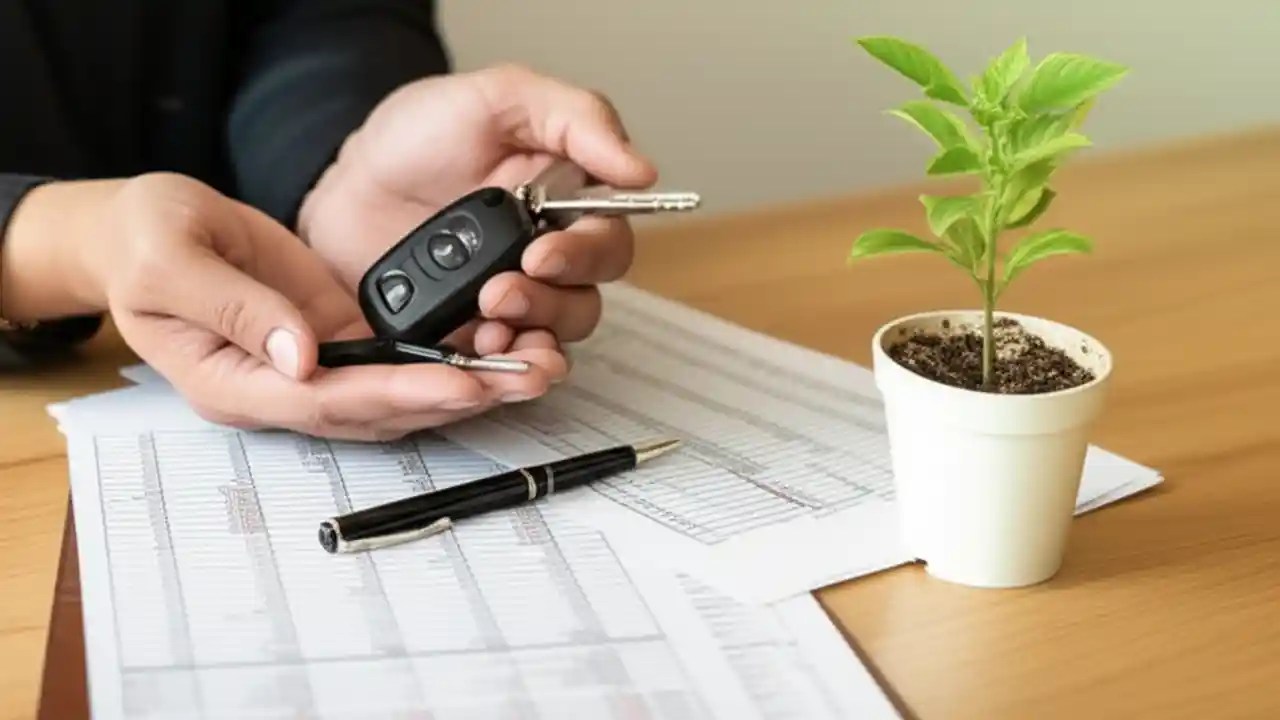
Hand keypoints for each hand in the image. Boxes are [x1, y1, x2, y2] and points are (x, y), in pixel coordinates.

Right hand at [1, 173, 565, 439]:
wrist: (148, 225)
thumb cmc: (145, 241)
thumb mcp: (172, 261)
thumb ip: (236, 309)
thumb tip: (303, 356)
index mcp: (234, 385)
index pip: (327, 402)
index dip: (396, 394)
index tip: (458, 381)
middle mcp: (282, 389)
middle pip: (377, 410)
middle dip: (452, 398)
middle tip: (520, 381)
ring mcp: (314, 366)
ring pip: (398, 391)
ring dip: (463, 384)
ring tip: (530, 368)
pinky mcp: (337, 335)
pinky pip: (399, 356)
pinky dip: (448, 354)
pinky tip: (498, 341)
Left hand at [297, 63, 656, 356]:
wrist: (340, 185)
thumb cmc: (418, 137)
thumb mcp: (498, 98)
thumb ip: (575, 118)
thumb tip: (641, 170)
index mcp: (566, 206)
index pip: (609, 242)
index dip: (587, 256)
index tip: (543, 255)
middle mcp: (547, 262)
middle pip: (585, 301)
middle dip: (549, 303)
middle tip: (501, 290)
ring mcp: (508, 304)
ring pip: (549, 341)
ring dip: (529, 340)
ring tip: (486, 323)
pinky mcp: (466, 338)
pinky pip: (499, 367)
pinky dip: (495, 368)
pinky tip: (473, 350)